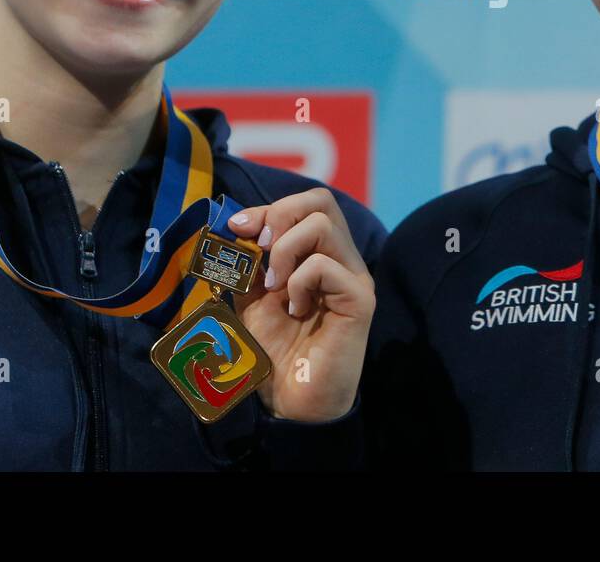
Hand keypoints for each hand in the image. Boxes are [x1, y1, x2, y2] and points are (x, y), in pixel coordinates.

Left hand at [225, 188, 374, 420]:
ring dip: (286, 251)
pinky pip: (325, 266)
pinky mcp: (360, 299)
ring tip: (276, 286)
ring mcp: (354, 276)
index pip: (308, 202)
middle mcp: (343, 257)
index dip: (269, 207)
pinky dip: (299, 282)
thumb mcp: (251, 294)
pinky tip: (296, 310)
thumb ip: (249, 258)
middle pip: (321, 200)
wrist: (290, 399)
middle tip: (263, 250)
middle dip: (280, 215)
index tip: (238, 228)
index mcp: (320, 252)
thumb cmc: (274, 348)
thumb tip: (238, 223)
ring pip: (323, 225)